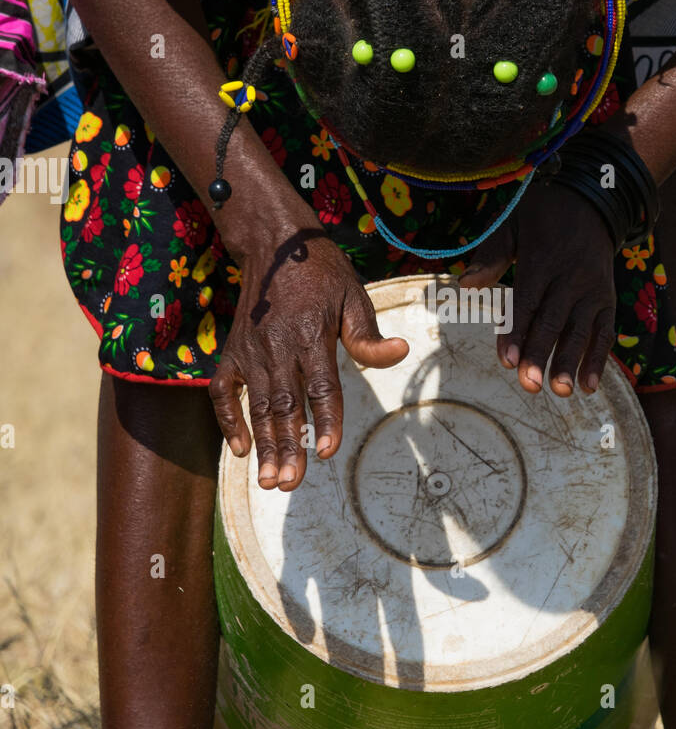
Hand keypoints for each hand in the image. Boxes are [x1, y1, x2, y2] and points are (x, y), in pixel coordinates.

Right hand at [209, 223, 408, 490]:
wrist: (274, 243)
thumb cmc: (321, 273)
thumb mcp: (352, 295)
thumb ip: (368, 334)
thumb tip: (399, 353)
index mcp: (311, 335)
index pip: (320, 387)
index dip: (325, 421)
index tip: (326, 452)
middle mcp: (277, 347)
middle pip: (284, 405)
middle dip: (287, 448)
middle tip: (290, 485)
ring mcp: (250, 351)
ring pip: (256, 406)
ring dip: (263, 446)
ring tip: (269, 481)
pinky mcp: (232, 351)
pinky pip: (222, 392)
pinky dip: (228, 421)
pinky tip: (239, 450)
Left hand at [459, 184, 616, 396]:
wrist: (593, 202)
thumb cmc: (542, 216)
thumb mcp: (512, 224)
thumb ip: (490, 256)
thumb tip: (466, 284)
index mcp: (541, 262)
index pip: (526, 303)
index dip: (515, 333)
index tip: (506, 362)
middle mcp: (569, 278)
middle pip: (553, 322)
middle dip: (541, 355)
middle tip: (530, 386)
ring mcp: (591, 291)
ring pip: (580, 330)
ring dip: (570, 362)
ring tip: (560, 391)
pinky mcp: (607, 299)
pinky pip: (604, 332)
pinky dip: (598, 359)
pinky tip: (588, 385)